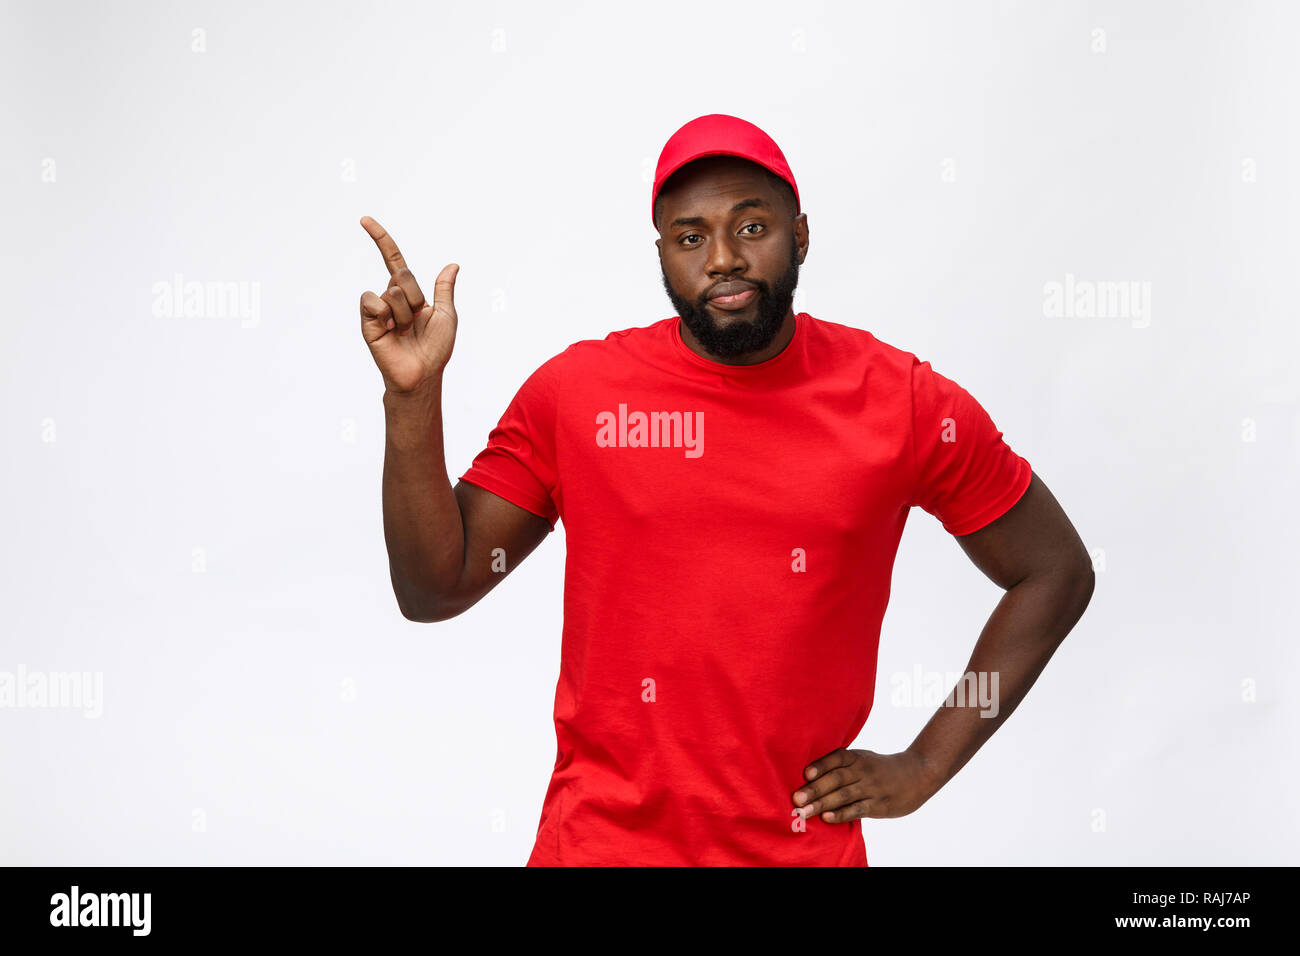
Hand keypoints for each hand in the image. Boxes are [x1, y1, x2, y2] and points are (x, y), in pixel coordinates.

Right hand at [358, 215, 458, 393]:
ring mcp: (378, 308)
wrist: (423, 373)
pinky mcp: (367, 320)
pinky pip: (373, 301)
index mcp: (410, 293)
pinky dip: (385, 315)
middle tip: (416, 320)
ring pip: (393, 291)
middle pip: (403, 274)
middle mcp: (391, 297)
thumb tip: (452, 264)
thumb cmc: (436, 348)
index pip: (394, 260)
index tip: (365, 220)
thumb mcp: (447, 314)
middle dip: (415, 296)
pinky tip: (389, 332)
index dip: (380, 239)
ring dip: (404, 313)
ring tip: (404, 332)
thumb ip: (444, 288)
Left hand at [792, 748, 937, 821]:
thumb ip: (841, 764)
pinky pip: (858, 809)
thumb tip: (808, 775)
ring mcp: (872, 788)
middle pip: (837, 779)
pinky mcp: (879, 805)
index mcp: (857, 757)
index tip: (805, 774)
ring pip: (844, 795)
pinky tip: (827, 818)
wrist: (917, 775)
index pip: (837, 758)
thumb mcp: (863, 758)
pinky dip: (841, 814)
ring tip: (804, 811)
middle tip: (796, 799)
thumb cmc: (880, 768)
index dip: (821, 765)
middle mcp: (864, 770)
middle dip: (815, 789)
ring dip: (822, 804)